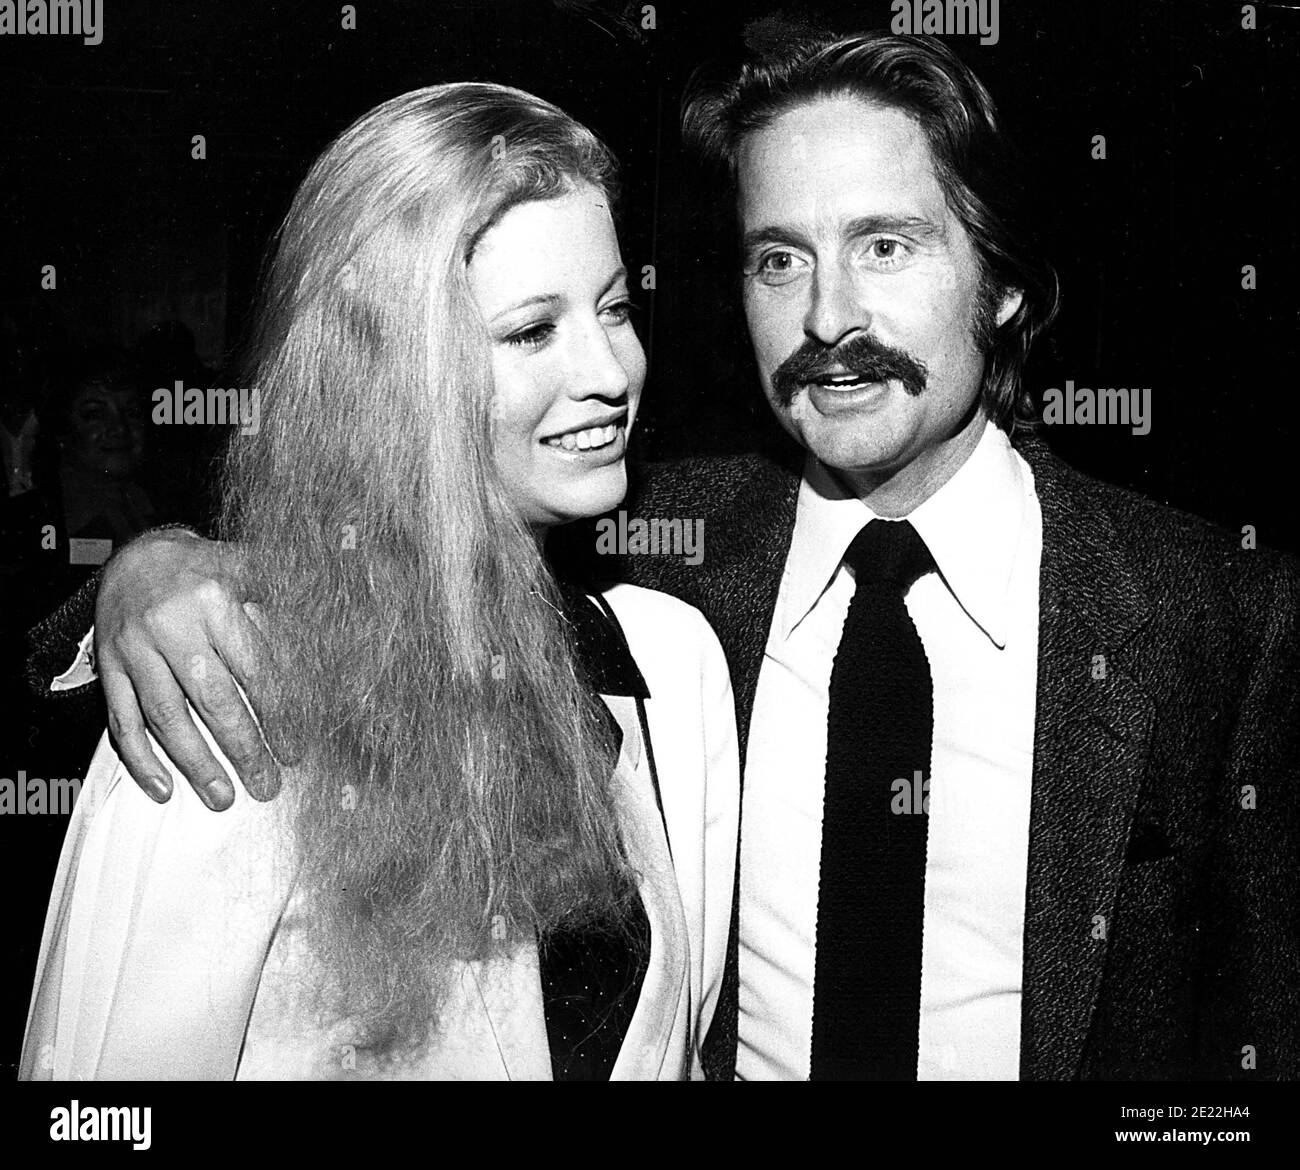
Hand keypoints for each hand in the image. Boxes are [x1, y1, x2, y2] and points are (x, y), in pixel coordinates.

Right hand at [95, 528, 278, 809]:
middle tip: (266, 787)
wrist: (134, 556)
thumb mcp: (249, 574)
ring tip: (222, 798)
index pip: (254, 671)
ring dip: (195, 763)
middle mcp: (172, 626)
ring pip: (166, 717)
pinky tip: (163, 789)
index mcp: (216, 602)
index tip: (293, 752)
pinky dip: (140, 759)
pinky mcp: (107, 666)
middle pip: (212, 701)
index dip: (276, 715)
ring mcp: (134, 649)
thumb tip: (328, 656)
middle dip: (242, 750)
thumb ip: (283, 613)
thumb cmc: (206, 572)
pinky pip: (121, 720)